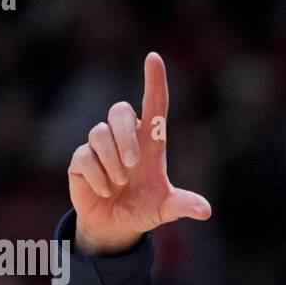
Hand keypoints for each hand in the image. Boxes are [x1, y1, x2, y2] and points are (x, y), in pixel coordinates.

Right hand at [67, 52, 210, 255]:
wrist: (115, 226)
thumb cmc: (143, 209)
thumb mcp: (165, 209)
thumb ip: (183, 205)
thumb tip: (205, 211)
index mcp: (149, 143)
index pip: (154, 105)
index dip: (154, 81)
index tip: (154, 58)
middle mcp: (124, 139)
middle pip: (119, 111)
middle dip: (125, 134)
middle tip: (133, 162)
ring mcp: (100, 147)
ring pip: (99, 133)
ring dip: (112, 161)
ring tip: (120, 183)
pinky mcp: (80, 161)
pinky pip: (84, 157)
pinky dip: (97, 176)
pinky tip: (105, 191)